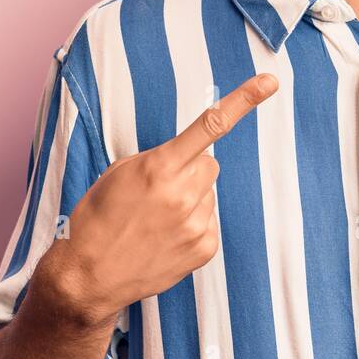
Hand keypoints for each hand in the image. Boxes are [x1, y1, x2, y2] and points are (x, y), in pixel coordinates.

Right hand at [45, 72, 279, 327]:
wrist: (88, 276)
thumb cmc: (98, 218)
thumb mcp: (119, 173)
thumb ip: (159, 157)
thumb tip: (191, 155)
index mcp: (159, 167)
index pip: (210, 125)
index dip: (244, 100)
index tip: (270, 82)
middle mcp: (183, 194)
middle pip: (210, 163)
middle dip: (190, 169)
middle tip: (159, 191)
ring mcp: (196, 224)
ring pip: (209, 192)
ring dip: (190, 198)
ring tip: (156, 220)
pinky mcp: (205, 248)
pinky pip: (209, 219)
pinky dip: (192, 224)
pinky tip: (166, 237)